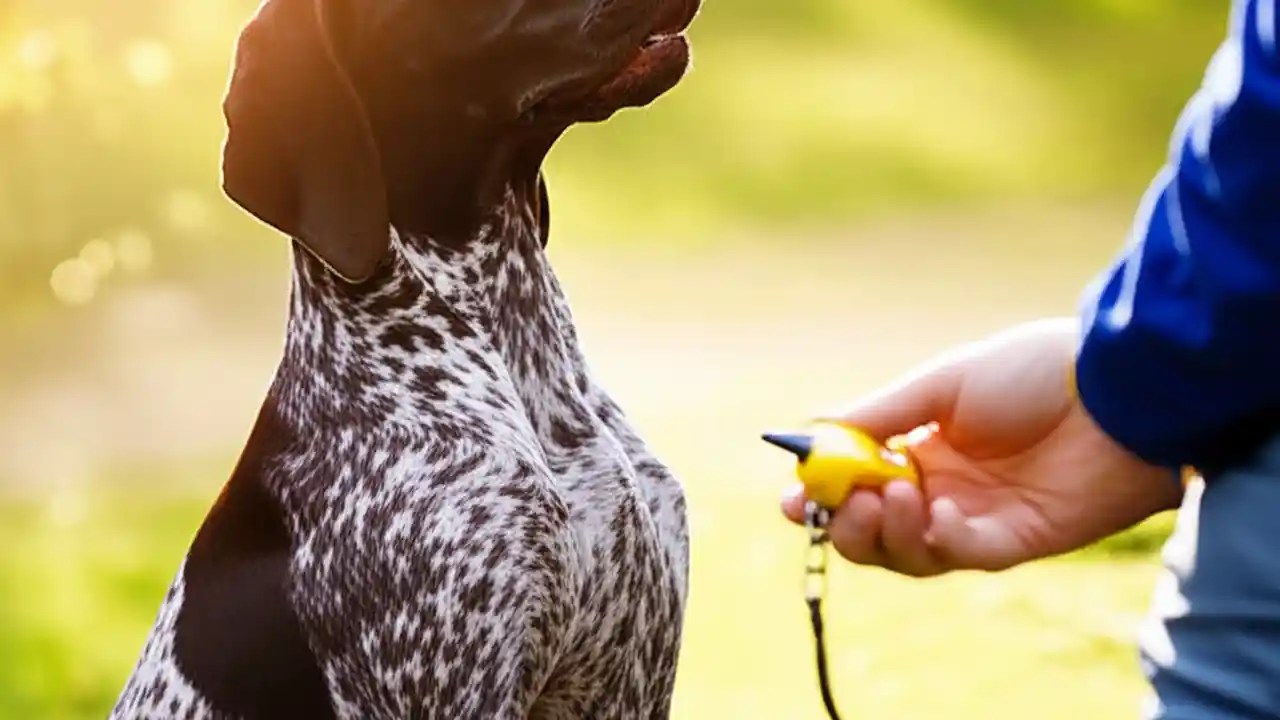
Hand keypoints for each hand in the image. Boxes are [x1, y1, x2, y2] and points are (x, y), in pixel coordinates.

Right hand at [781, 318, 1182, 576]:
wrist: (1117, 391)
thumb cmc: (1034, 371)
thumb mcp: (943, 381)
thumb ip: (883, 412)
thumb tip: (816, 433)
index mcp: (920, 445)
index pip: (855, 482)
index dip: (821, 494)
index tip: (792, 497)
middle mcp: (940, 487)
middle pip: (872, 529)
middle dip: (845, 522)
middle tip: (842, 503)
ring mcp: (975, 517)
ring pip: (908, 553)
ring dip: (887, 532)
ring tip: (894, 497)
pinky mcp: (1014, 542)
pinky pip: (960, 555)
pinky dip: (939, 538)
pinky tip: (942, 508)